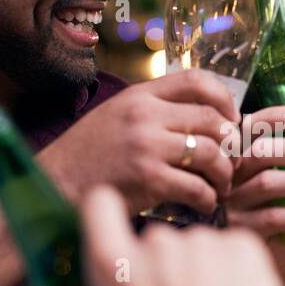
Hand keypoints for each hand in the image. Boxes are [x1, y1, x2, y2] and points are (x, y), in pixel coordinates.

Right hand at [18, 185, 284, 285]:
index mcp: (110, 260)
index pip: (99, 203)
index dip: (106, 215)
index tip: (114, 234)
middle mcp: (155, 242)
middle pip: (155, 241)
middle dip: (162, 271)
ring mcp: (201, 243)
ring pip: (200, 250)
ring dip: (203, 274)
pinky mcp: (242, 249)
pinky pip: (238, 252)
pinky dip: (238, 275)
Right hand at [38, 70, 241, 212]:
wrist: (52, 188)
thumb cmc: (87, 157)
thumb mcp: (115, 117)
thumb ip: (153, 111)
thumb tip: (202, 117)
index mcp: (139, 96)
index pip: (197, 80)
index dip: (224, 99)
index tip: (232, 120)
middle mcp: (144, 115)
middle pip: (211, 120)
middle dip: (230, 144)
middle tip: (231, 162)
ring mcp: (146, 147)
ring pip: (210, 154)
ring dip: (223, 174)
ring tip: (219, 186)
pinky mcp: (147, 180)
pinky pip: (196, 187)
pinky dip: (208, 198)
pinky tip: (204, 204)